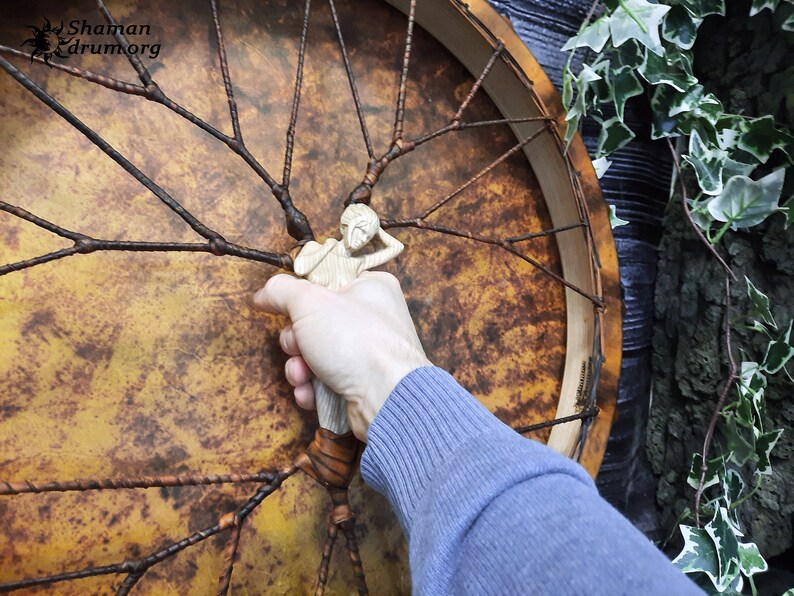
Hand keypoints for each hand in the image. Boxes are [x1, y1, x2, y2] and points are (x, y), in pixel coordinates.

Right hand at [253, 271, 431, 440]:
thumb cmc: (356, 341)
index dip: (301, 297)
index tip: (288, 307)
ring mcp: (367, 353)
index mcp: (370, 288)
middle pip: (314, 322)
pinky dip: (311, 388)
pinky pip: (324, 381)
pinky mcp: (361, 384)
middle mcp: (372, 319)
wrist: (385, 398)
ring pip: (314, 354)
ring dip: (299, 367)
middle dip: (296, 341)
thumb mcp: (309, 301)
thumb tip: (262, 294)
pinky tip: (310, 393)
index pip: (326, 283)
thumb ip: (281, 291)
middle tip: (299, 346)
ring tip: (303, 375)